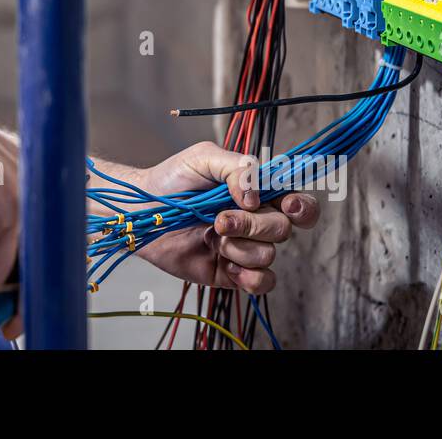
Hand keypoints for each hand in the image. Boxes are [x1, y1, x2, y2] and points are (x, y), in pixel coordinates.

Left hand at [96, 142, 319, 293]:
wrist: (140, 212)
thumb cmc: (171, 180)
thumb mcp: (204, 158)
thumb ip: (238, 167)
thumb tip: (256, 197)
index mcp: (256, 192)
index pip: (297, 202)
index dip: (301, 206)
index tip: (287, 205)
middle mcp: (255, 220)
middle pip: (283, 229)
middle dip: (254, 225)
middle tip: (220, 219)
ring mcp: (244, 247)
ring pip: (269, 255)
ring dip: (241, 247)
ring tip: (212, 237)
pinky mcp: (231, 273)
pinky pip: (261, 283)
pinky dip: (249, 277)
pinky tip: (227, 264)